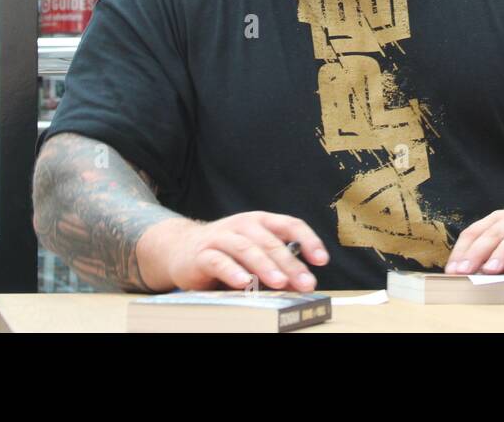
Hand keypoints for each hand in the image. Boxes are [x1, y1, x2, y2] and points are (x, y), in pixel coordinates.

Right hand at [139, 211, 328, 291]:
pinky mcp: (202, 254)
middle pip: (271, 242)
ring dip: (265, 266)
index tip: (322, 260)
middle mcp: (243, 225)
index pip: (290, 225)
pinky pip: (219, 261)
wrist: (182, 248)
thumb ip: (275, 261)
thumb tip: (302, 281)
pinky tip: (243, 283)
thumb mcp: (254, 252)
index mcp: (261, 221)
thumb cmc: (226, 252)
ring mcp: (221, 237)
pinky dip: (232, 271)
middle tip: (306, 282)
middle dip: (291, 264)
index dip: (308, 240)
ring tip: (280, 283)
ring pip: (247, 249)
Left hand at [444, 207, 503, 278]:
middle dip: (477, 252)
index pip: (476, 231)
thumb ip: (493, 257)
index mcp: (502, 220)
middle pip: (495, 232)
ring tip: (490, 271)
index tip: (451, 270)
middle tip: (463, 271)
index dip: (462, 250)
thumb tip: (468, 277)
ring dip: (503, 252)